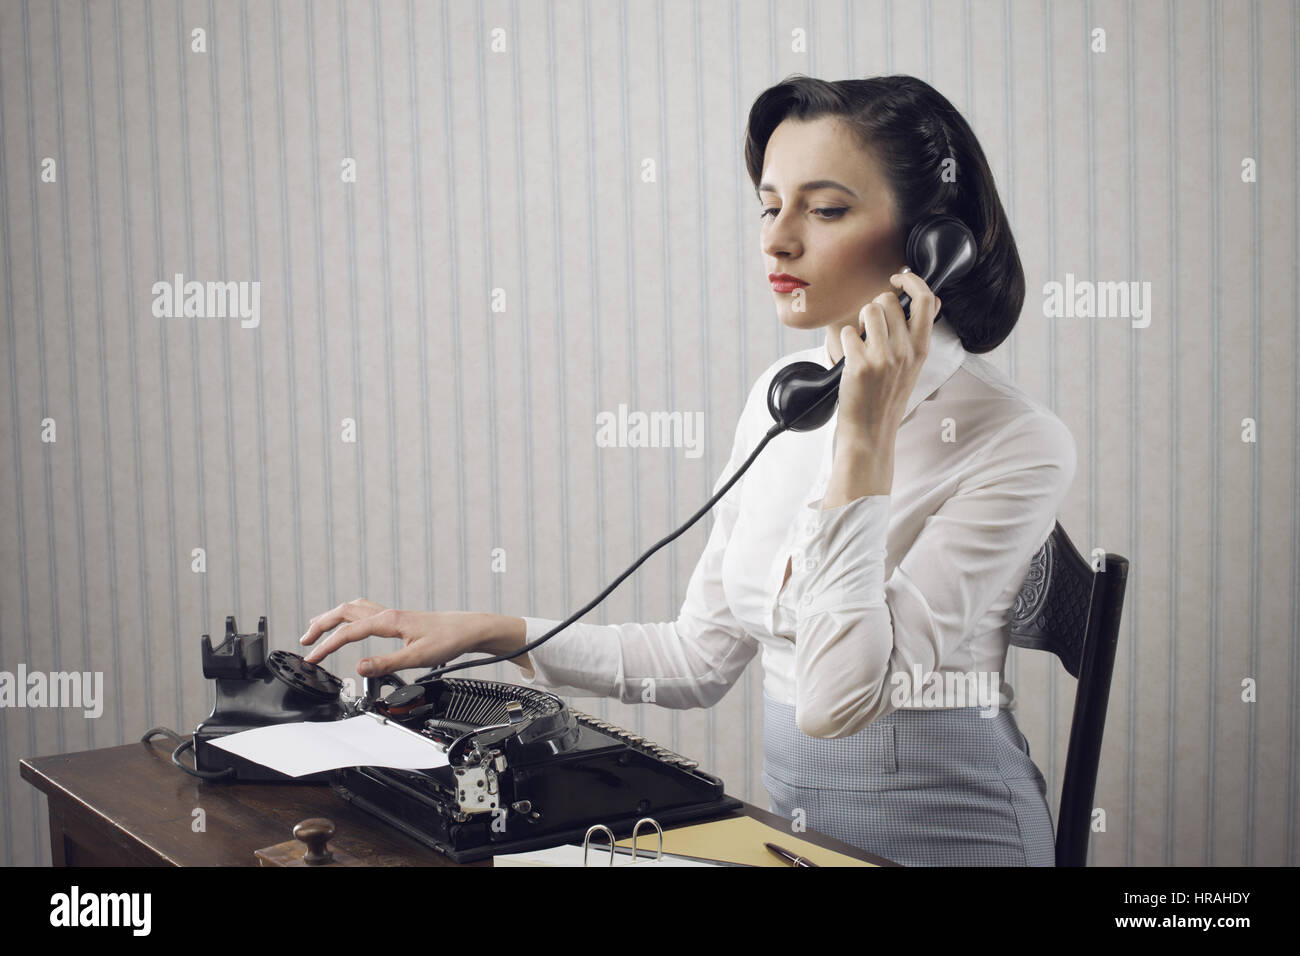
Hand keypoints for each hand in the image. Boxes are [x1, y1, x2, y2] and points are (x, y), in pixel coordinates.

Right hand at [298, 597, 484, 676]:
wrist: (468, 629)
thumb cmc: (448, 640)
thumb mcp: (417, 658)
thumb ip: (386, 663)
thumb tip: (359, 667)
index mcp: (388, 621)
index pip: (348, 632)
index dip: (327, 645)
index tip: (312, 658)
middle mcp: (387, 614)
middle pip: (344, 612)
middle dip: (321, 625)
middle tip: (304, 641)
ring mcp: (392, 615)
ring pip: (353, 609)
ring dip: (332, 617)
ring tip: (316, 627)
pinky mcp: (397, 619)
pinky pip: (364, 612)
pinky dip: (348, 616)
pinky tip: (348, 624)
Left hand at [837, 270, 940, 440]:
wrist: (871, 432)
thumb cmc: (888, 397)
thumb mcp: (913, 365)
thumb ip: (918, 333)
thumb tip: (932, 299)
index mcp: (921, 348)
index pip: (925, 299)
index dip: (912, 281)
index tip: (899, 276)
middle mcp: (905, 350)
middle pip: (888, 300)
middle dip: (876, 308)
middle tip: (872, 329)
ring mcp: (883, 357)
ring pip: (868, 310)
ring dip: (859, 322)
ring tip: (861, 343)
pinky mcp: (859, 363)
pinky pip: (847, 331)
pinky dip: (845, 341)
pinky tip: (851, 359)